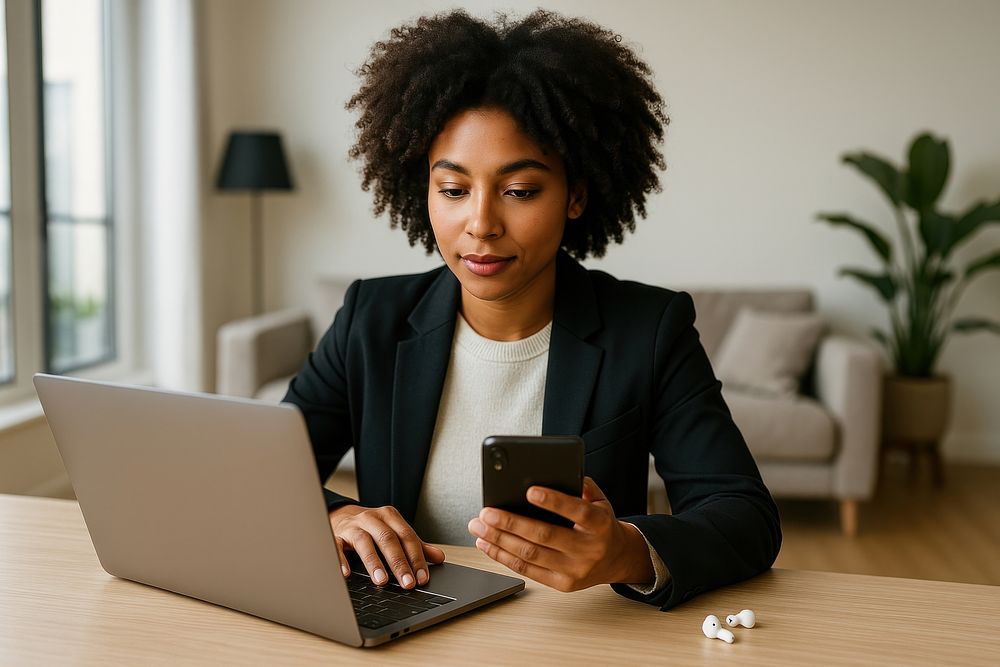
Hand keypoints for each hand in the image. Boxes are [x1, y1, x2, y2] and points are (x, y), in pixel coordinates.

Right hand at [329, 504, 445, 588]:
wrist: (340, 516)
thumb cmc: (372, 529)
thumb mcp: (394, 533)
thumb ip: (415, 546)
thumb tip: (439, 557)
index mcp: (390, 516)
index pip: (407, 536)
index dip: (416, 557)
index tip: (422, 578)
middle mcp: (372, 518)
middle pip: (388, 539)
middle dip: (399, 563)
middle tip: (407, 583)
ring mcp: (353, 526)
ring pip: (364, 541)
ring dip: (374, 562)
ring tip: (382, 581)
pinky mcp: (335, 534)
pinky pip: (336, 546)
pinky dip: (341, 560)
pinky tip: (346, 574)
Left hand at [467, 476, 653, 591]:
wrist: (618, 559)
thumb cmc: (601, 524)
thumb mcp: (599, 500)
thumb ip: (579, 485)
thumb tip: (549, 474)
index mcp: (600, 524)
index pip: (577, 511)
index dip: (553, 501)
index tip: (529, 490)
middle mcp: (589, 549)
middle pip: (544, 536)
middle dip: (510, 523)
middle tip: (486, 512)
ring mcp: (575, 570)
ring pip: (530, 555)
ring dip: (499, 540)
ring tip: (479, 527)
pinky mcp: (562, 584)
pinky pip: (527, 570)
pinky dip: (503, 556)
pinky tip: (488, 544)